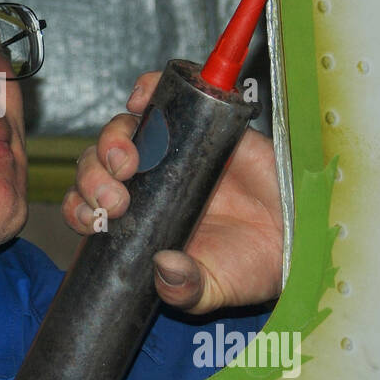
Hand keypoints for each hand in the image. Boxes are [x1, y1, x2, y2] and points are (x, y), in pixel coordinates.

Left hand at [60, 70, 283, 313]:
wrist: (299, 236)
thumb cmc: (250, 264)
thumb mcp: (213, 288)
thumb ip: (185, 289)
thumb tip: (164, 269)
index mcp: (138, 219)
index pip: (88, 206)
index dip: (80, 208)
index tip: (93, 220)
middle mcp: (146, 182)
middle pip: (97, 166)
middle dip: (93, 178)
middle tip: (114, 197)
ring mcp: (171, 150)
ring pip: (121, 132)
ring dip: (112, 141)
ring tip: (127, 160)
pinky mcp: (201, 123)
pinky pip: (161, 97)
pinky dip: (146, 90)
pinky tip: (141, 101)